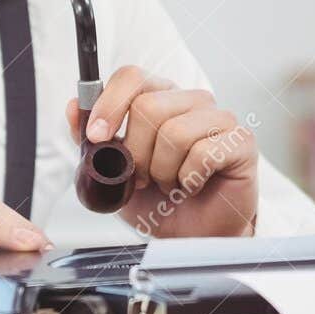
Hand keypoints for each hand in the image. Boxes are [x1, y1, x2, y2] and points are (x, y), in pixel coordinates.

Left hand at [64, 65, 257, 239]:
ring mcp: (219, 118)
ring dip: (162, 171)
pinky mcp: (240, 141)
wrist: (191, 237)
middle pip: (148, 106)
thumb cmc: (159, 202)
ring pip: (174, 132)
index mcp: (160, 98)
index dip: (109, 104)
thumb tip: (73, 106)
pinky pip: (203, 153)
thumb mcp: (112, 173)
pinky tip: (191, 186)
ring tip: (169, 184)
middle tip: (144, 177)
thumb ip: (91, 141)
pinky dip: (188, 179)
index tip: (96, 136)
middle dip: (136, 154)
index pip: (132, 76)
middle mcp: (190, 101)